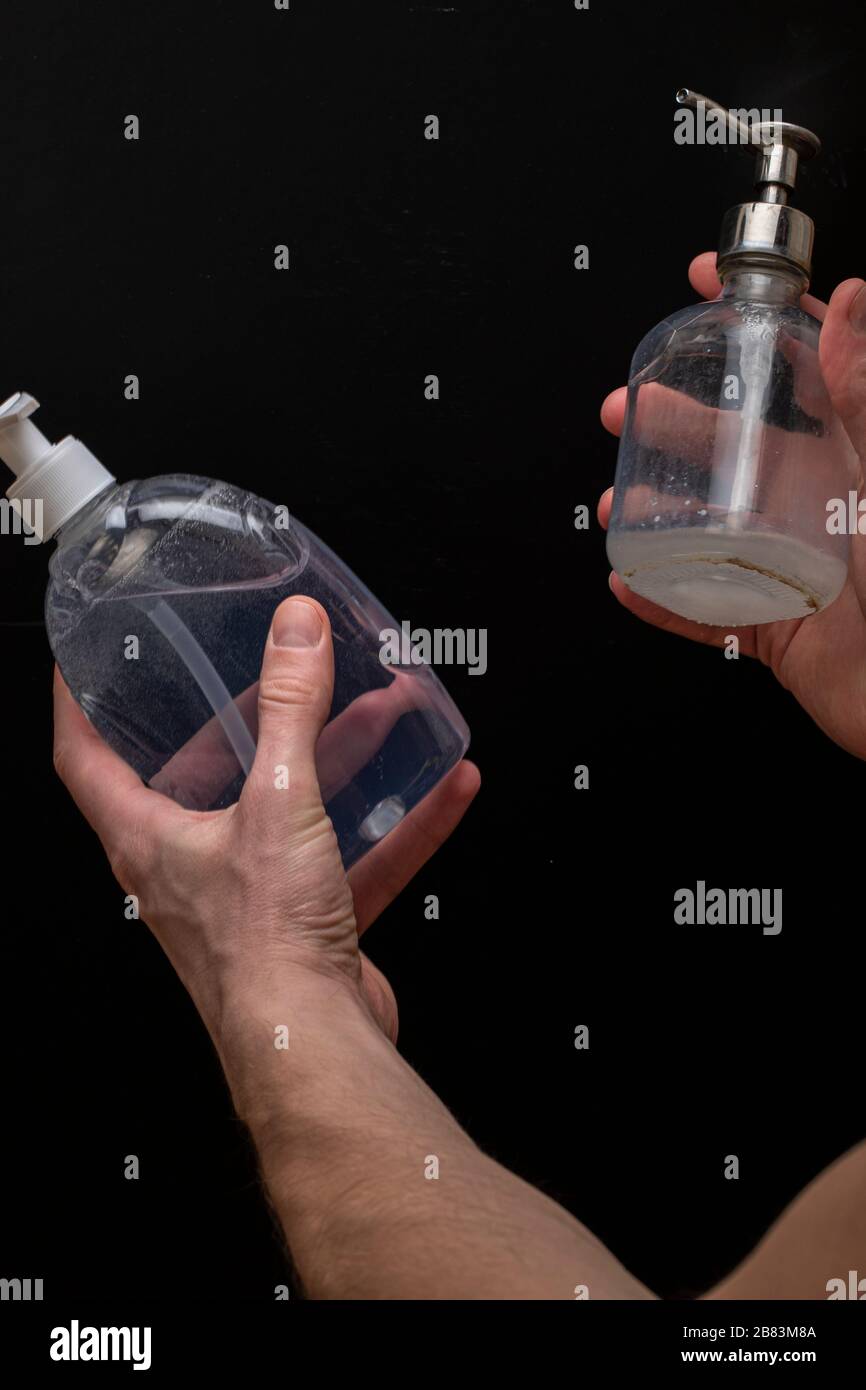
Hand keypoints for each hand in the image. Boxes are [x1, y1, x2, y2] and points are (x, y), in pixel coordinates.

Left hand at [52, 595, 479, 1044]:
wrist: (314, 1044)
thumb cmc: (265, 949)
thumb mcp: (279, 803)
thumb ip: (291, 710)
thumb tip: (295, 633)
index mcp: (148, 836)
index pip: (84, 754)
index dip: (79, 702)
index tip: (84, 661)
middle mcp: (189, 865)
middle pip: (205, 774)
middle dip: (251, 721)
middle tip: (280, 675)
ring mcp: (249, 895)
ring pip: (290, 810)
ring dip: (338, 762)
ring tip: (383, 715)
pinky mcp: (306, 922)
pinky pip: (351, 857)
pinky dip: (395, 825)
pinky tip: (444, 792)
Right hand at [599, 251, 865, 759]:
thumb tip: (853, 302)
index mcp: (847, 456)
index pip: (799, 369)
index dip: (753, 323)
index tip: (705, 287)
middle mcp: (814, 503)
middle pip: (730, 447)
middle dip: (673, 420)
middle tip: (624, 405)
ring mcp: (788, 563)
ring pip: (705, 527)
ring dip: (653, 512)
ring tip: (611, 501)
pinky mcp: (772, 625)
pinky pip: (703, 609)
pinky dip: (661, 599)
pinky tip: (626, 581)